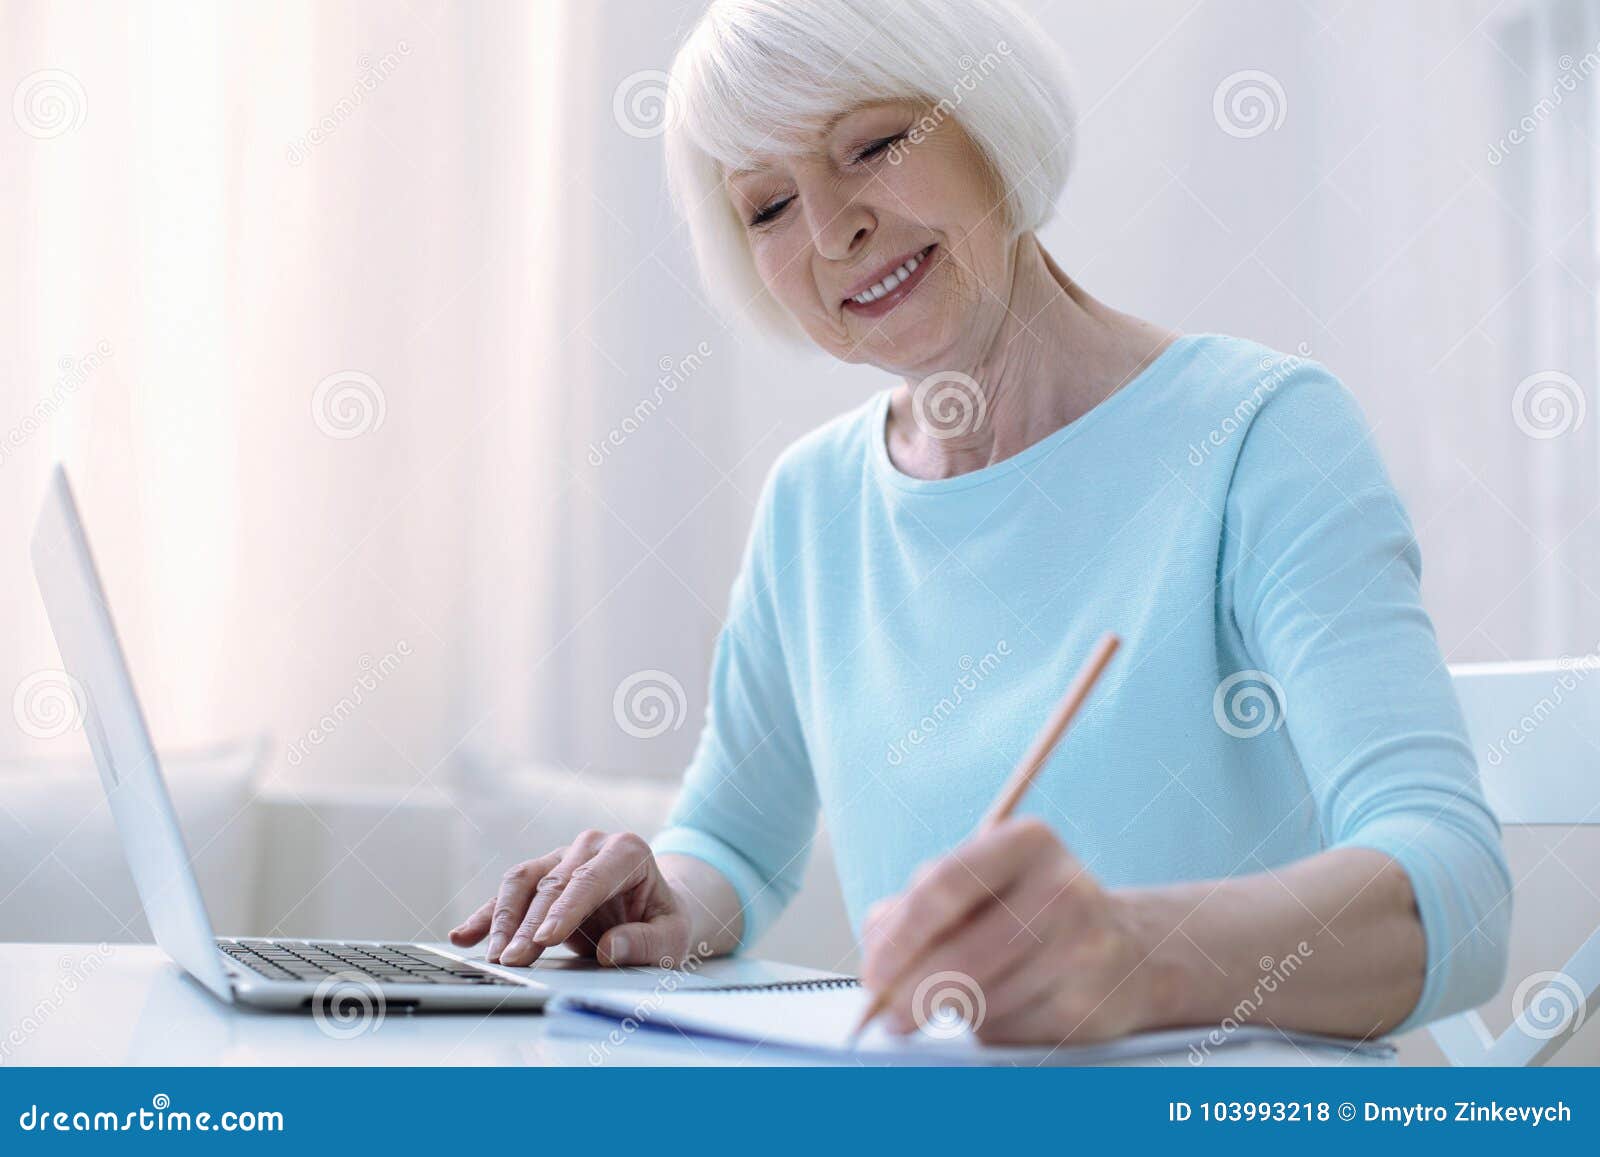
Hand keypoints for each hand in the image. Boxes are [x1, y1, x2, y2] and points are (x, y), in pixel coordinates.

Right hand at [449, 829, 691, 967]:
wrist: (653, 908)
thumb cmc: (662, 921)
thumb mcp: (672, 937)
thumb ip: (646, 943)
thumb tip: (611, 949)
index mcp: (628, 851)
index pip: (590, 880)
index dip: (565, 910)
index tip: (544, 938)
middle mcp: (591, 845)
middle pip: (552, 883)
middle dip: (528, 925)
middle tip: (512, 961)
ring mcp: (562, 856)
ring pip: (523, 882)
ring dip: (503, 921)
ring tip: (494, 956)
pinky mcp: (541, 873)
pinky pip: (509, 892)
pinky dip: (486, 915)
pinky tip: (464, 935)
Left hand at [859, 817, 1164, 1043]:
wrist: (1124, 952)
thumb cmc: (1026, 913)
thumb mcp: (976, 885)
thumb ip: (914, 907)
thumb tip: (876, 954)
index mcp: (1026, 841)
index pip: (943, 885)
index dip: (898, 938)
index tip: (873, 974)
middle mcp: (1062, 888)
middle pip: (960, 955)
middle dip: (911, 995)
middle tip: (888, 1017)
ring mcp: (1082, 949)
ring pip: (981, 1001)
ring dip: (953, 1013)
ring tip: (962, 997)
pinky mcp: (1088, 1007)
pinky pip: (1009, 1032)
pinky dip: (988, 1031)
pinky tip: (1003, 1009)